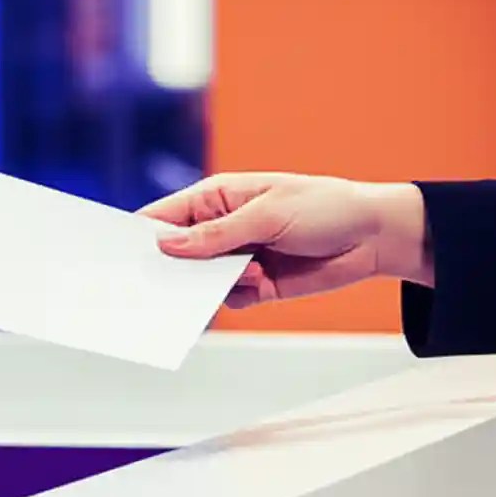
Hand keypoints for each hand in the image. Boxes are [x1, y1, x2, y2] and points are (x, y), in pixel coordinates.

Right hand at [138, 173, 430, 308]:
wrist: (375, 237)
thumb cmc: (325, 207)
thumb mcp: (267, 215)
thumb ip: (216, 236)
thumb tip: (166, 246)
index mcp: (216, 198)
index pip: (165, 216)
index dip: (141, 235)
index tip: (120, 255)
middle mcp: (220, 229)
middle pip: (176, 253)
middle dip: (169, 269)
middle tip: (157, 286)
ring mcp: (236, 258)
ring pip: (200, 281)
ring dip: (211, 284)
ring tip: (242, 275)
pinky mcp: (255, 285)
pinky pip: (228, 298)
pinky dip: (236, 296)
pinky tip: (260, 283)